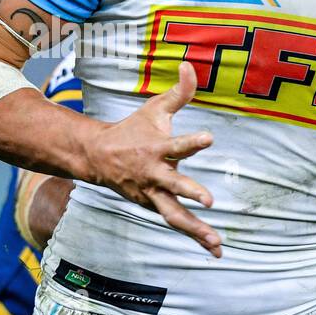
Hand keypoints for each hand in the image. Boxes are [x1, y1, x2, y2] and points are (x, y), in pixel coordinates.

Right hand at [84, 61, 220, 256]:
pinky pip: (177, 223)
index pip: (177, 144)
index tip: (209, 138)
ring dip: (195, 230)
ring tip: (217, 242)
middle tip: (209, 200)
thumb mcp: (155, 108)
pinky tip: (216, 250)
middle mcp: (154, 174)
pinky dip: (195, 237)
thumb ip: (179, 92)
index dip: (192, 142)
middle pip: (172, 185)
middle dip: (189, 191)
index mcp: (156, 148)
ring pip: (174, 214)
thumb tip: (190, 64)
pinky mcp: (154, 206)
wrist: (98, 158)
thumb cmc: (133, 130)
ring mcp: (152, 194)